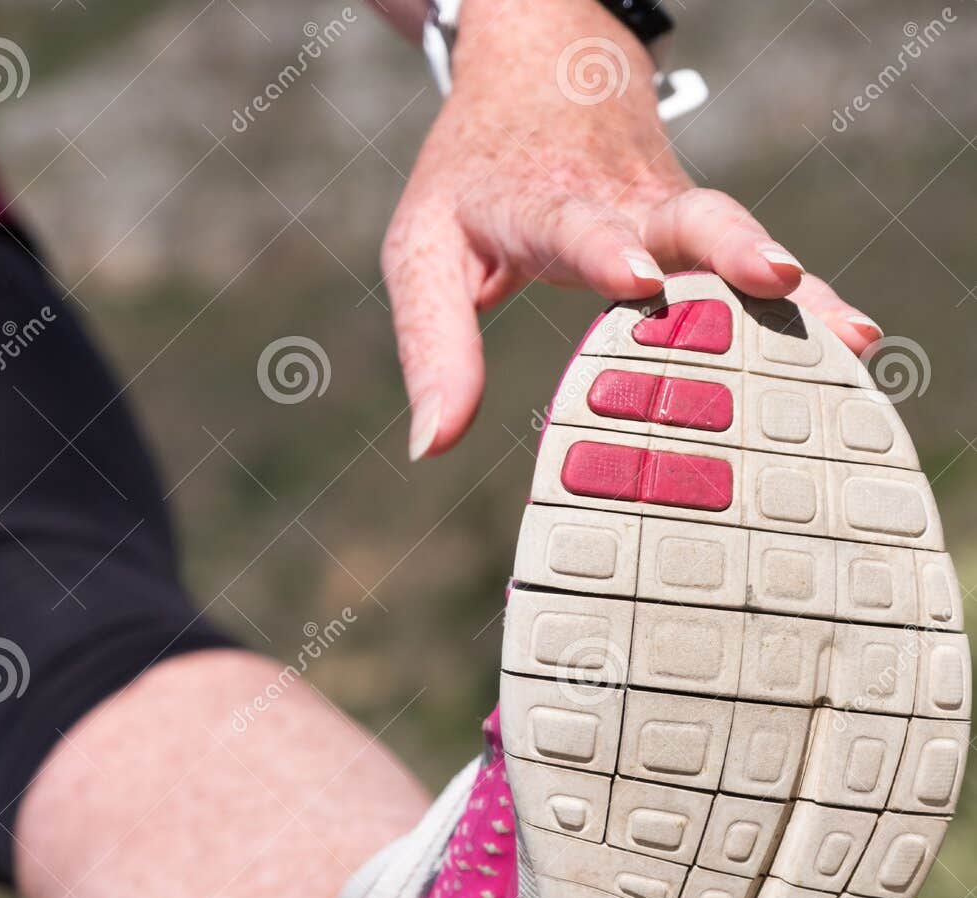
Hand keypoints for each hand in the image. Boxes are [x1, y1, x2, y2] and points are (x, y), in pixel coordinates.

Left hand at [382, 0, 882, 458]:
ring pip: (738, 241)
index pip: (576, 221)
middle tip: (776, 279)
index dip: (605, 249)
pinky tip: (853, 341)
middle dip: (731, 250)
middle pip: (687, 217)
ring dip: (794, 291)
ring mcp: (672, 213)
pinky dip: (804, 303)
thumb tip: (433, 446)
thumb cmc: (472, 179)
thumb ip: (432, 346)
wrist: (540, 73)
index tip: (635, 280)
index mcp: (546, 203)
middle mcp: (623, 202)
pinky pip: (754, 270)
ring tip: (850, 338)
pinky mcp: (700, 232)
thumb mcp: (424, 252)